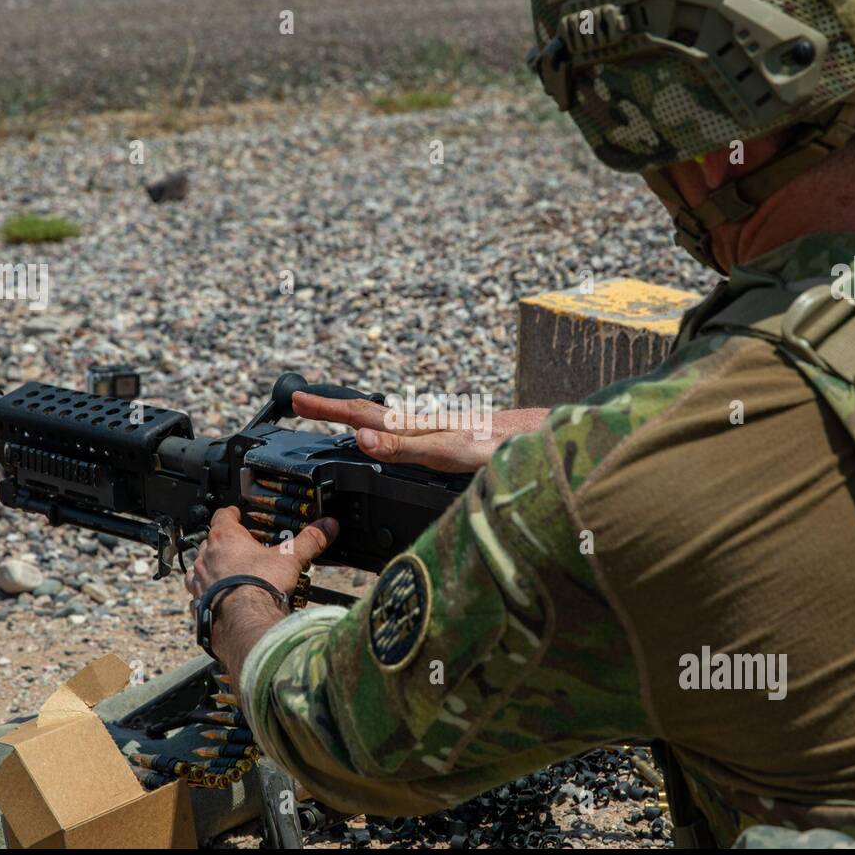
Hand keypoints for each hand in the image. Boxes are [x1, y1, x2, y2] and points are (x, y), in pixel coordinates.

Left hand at [184, 506, 338, 602]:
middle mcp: (206, 557)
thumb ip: (309, 541)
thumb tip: (327, 526)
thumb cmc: (259, 586)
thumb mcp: (291, 558)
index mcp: (225, 538)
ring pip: (199, 568)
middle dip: (224, 544)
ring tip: (227, 574)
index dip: (231, 514)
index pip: (223, 516)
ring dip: (211, 569)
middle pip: (211, 542)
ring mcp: (199, 582)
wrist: (244, 622)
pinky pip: (197, 596)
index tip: (235, 514)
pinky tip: (218, 600)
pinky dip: (206, 596)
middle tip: (241, 550)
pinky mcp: (197, 605)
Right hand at [292, 391, 548, 473]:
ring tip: (333, 413)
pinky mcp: (462, 437)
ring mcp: (447, 429)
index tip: (297, 401)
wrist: (557, 440)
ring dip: (359, 417)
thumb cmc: (512, 449)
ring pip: (393, 420)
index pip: (365, 415)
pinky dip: (389, 430)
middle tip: (299, 401)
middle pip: (374, 413)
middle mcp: (431, 424)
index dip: (330, 409)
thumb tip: (362, 438)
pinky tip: (393, 435)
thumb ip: (409, 448)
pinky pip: (414, 432)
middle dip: (335, 408)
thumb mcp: (455, 453)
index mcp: (423, 427)